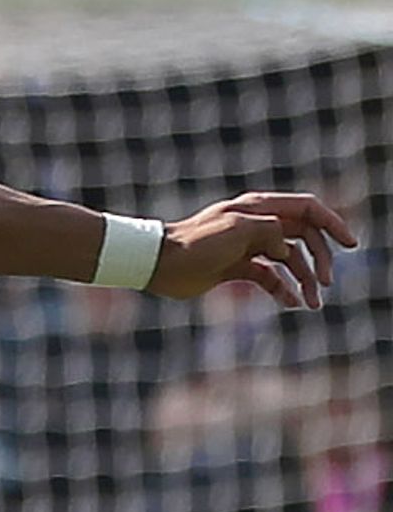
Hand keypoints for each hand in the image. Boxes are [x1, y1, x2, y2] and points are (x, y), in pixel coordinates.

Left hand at [150, 192, 358, 307]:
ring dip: (306, 280)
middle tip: (326, 283)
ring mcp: (248, 246)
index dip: (332, 223)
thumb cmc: (197, 242)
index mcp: (259, 208)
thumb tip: (288, 249)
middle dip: (321, 259)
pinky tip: (292, 303)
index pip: (307, 209)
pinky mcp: (237, 267)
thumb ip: (272, 231)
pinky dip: (284, 289)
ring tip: (312, 303)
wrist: (161, 263)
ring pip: (291, 260)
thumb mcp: (239, 229)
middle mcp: (257, 224)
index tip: (350, 244)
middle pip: (305, 237)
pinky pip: (272, 278)